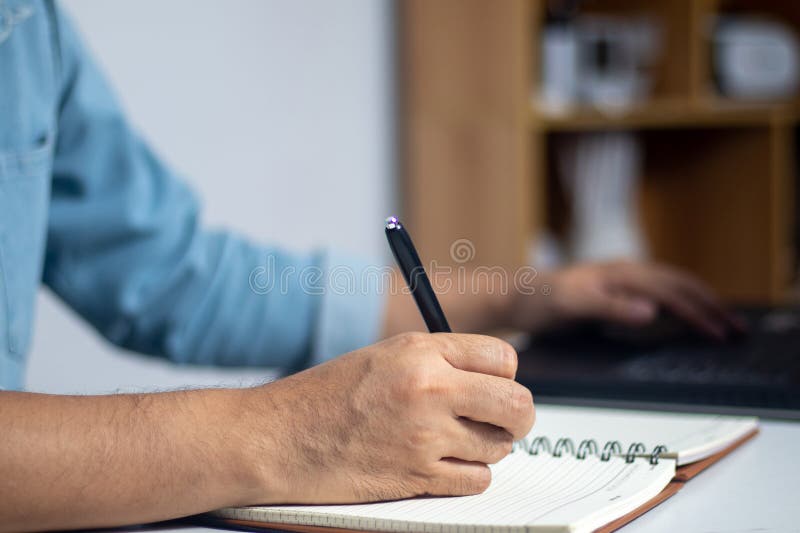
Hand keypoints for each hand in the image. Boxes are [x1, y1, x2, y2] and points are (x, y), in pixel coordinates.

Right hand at [242, 332, 534, 503]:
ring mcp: (425, 436)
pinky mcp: (418, 477)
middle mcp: (429, 389)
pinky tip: (444, 465)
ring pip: (499, 447)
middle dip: (517, 416)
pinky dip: (468, 475)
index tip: (496, 386)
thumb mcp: (383, 355)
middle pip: (517, 404)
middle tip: (503, 420)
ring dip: (487, 447)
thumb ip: (438, 361)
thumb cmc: (322, 397)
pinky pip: (477, 480)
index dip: (505, 375)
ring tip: (456, 441)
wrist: (278, 438)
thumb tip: (490, 378)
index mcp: (421, 350)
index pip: (504, 358)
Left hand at [509, 260, 743, 338]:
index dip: (699, 313)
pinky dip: (679, 300)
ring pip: (670, 284)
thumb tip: (652, 312)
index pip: (671, 292)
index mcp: (620, 274)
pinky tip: (682, 311)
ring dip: (698, 300)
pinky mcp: (614, 287)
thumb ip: (612, 307)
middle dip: (710, 305)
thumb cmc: (540, 299)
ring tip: (722, 317)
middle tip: (736, 328)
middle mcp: (624, 271)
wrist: (515, 293)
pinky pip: (657, 289)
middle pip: (678, 284)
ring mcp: (620, 277)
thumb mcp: (573, 305)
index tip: (721, 333)